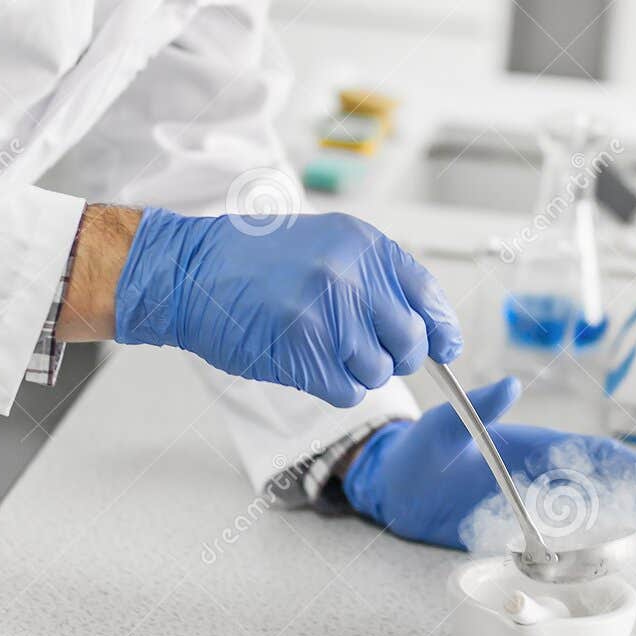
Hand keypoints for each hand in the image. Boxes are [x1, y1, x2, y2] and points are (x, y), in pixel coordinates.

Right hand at [113, 207, 460, 406]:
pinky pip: (345, 390)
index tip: (445, 348)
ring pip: (377, 371)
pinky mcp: (303, 348)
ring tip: (317, 345)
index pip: (426, 297)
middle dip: (393, 356)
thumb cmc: (254, 262)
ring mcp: (329, 311)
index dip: (440, 330)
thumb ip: (376, 279)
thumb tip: (426, 328)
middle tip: (361, 349)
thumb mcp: (328, 246)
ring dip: (353, 370)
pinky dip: (330, 386)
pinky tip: (303, 361)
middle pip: (409, 343)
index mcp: (365, 245)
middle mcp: (353, 274)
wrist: (191, 272)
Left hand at [342, 374, 635, 548]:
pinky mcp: (513, 534)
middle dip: (635, 502)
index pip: (588, 453)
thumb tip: (510, 384)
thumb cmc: (417, 451)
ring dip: (616, 530)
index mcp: (529, 444)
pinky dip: (582, 553)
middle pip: (598, 487)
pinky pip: (556, 544)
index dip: (627, 465)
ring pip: (584, 517)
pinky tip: (601, 569)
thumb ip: (476, 409)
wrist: (393, 488)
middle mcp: (536, 474)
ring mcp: (528, 505)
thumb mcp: (442, 426)